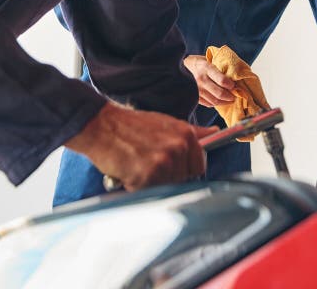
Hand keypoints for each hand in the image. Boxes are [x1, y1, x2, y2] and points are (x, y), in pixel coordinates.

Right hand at [65, 101, 217, 190]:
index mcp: (187, 135)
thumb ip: (192, 133)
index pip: (198, 167)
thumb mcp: (166, 123)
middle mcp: (179, 148)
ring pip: (167, 188)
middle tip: (147, 162)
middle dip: (166, 177)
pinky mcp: (148, 176)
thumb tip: (215, 132)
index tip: (169, 167)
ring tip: (137, 165)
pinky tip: (129, 171)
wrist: (101, 125)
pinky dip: (137, 187)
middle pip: (183, 180)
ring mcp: (165, 162)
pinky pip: (149, 193)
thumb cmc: (131, 126)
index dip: (183, 170)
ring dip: (151, 183)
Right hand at [184, 54, 235, 106]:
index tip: (235, 85)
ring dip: (225, 102)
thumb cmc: (196, 63)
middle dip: (230, 96)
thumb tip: (233, 74)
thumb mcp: (207, 59)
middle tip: (235, 95)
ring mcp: (197, 90)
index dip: (231, 85)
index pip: (222, 80)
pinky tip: (220, 100)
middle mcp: (201, 79)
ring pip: (215, 101)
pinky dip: (216, 103)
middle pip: (219, 93)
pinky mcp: (194, 97)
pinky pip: (208, 104)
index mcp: (206, 68)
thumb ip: (218, 66)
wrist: (178, 68)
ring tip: (230, 99)